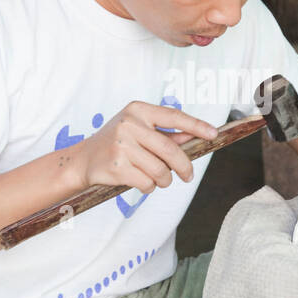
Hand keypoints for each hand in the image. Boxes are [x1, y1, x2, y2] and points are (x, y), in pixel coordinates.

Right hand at [78, 103, 217, 194]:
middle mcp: (129, 124)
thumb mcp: (140, 130)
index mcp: (138, 110)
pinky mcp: (116, 167)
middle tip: (187, 176)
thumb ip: (166, 134)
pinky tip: (140, 181)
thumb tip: (196, 138)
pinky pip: (147, 183)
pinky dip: (149, 187)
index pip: (174, 116)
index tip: (213, 134)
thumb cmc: (117, 143)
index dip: (196, 126)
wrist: (84, 159)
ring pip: (160, 170)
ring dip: (163, 180)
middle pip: (170, 150)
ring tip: (156, 178)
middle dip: (184, 167)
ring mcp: (121, 145)